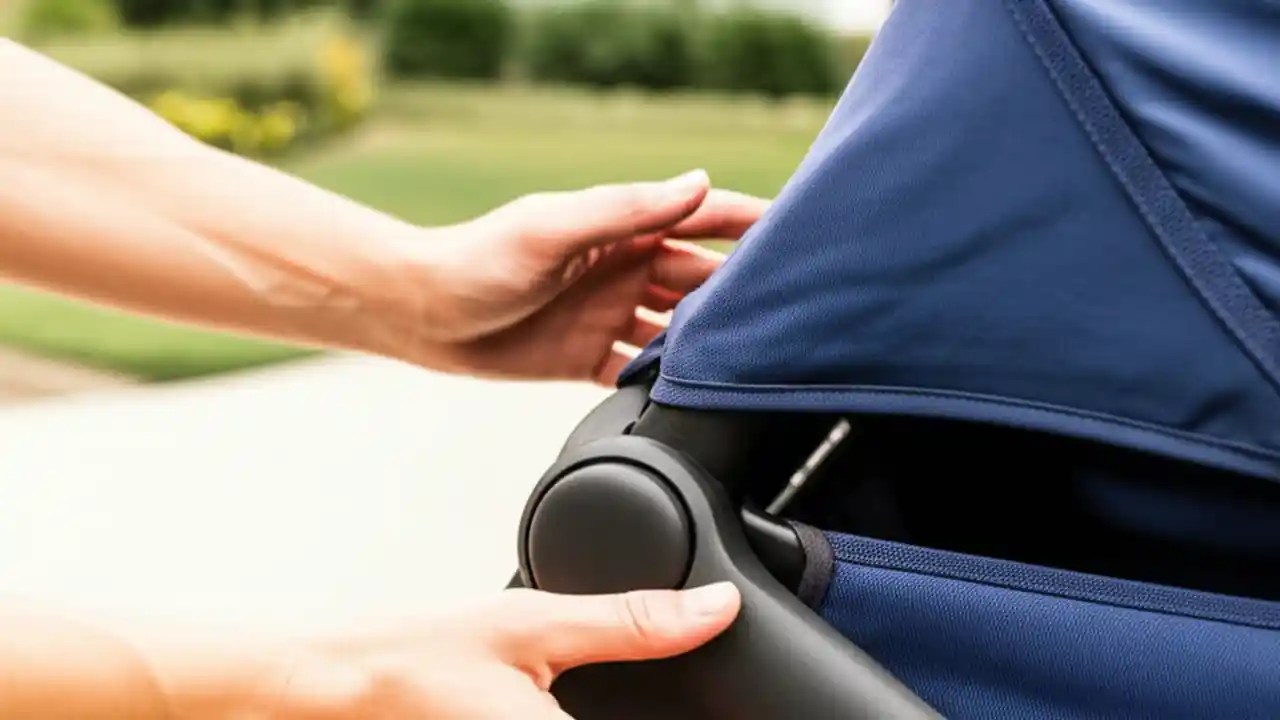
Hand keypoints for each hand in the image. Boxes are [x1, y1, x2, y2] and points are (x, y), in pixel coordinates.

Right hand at [269, 583, 740, 718]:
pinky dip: (586, 712)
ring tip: (579, 684)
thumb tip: (715, 608)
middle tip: (596, 678)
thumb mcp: (532, 626)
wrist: (334, 683)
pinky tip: (578, 697)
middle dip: (665, 713)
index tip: (744, 712)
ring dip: (624, 710)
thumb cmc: (415, 658)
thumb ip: (630, 623)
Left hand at [411, 171, 767, 383]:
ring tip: (754, 363)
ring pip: (679, 332)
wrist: (422, 315)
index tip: (801, 231)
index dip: (750, 222)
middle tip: (792, 313)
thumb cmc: (478, 259)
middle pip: (701, 280)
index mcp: (621, 228)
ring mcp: (610, 316)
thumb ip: (626, 210)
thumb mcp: (554, 229)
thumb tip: (699, 184)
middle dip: (742, 293)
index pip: (702, 219)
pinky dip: (668, 385)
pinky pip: (642, 373)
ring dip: (711, 344)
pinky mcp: (589, 359)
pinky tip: (696, 399)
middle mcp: (623, 270)